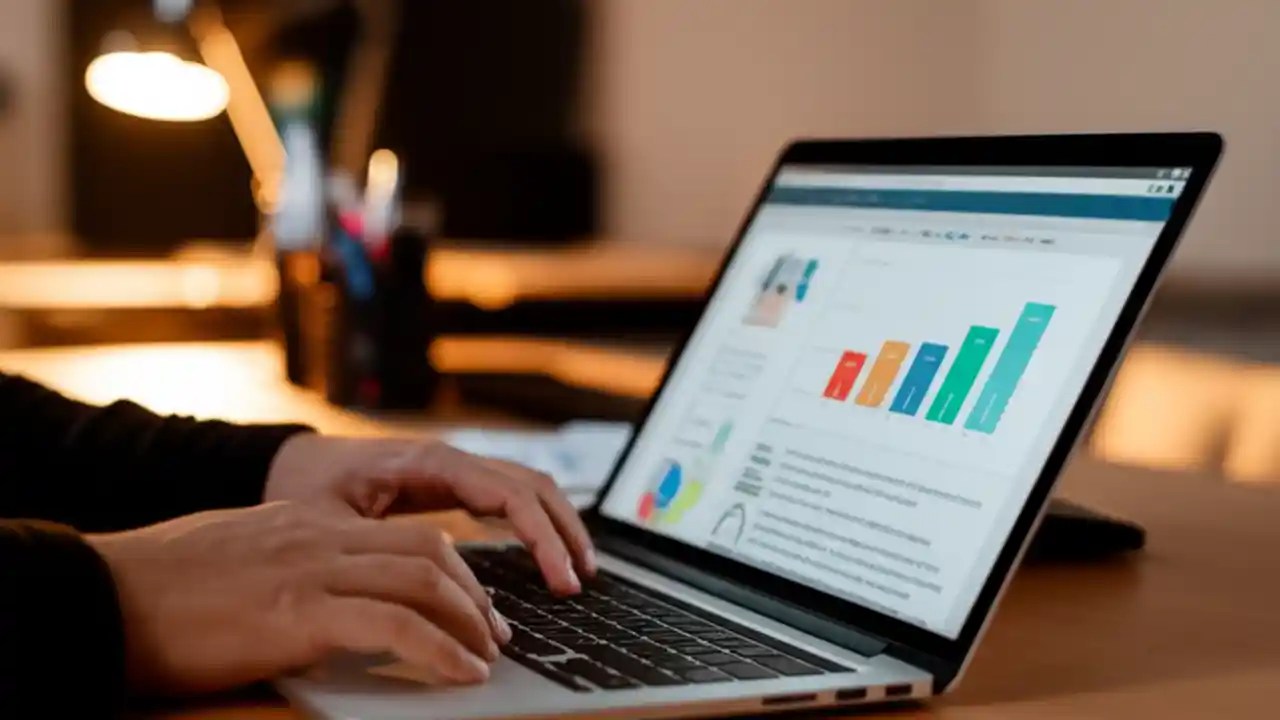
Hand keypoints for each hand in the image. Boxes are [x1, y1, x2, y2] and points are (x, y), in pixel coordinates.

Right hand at [88, 502, 511, 694]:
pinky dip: (440, 649)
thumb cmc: (161, 590)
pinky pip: (396, 624)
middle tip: (492, 634)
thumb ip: (294, 573)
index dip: (452, 570)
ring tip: (486, 657)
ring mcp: (312, 569)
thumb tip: (326, 612)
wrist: (104, 595)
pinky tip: (461, 673)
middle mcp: (319, 536)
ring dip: (470, 622)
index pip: (403, 535)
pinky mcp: (298, 612)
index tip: (471, 604)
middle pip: (430, 550)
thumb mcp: (242, 562)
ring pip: (426, 579)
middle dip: (474, 594)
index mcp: (308, 523)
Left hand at [264, 434, 595, 594]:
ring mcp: (454, 467)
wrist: (287, 464)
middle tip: (580, 581)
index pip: (509, 494)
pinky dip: (535, 521)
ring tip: (579, 569)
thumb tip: (438, 587)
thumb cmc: (303, 488)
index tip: (560, 578)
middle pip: (531, 485)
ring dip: (558, 523)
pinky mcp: (451, 482)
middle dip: (563, 531)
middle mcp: (451, 458)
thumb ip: (381, 548)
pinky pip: (508, 495)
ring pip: (527, 486)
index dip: (542, 536)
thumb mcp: (330, 522)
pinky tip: (546, 550)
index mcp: (429, 461)